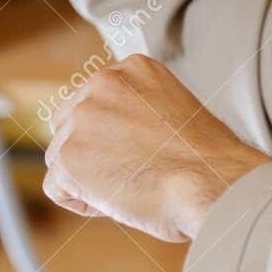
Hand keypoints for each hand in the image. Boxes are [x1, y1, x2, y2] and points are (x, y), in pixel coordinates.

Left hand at [43, 54, 271, 242]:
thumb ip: (138, 110)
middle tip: (132, 170)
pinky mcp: (69, 156)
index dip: (112, 133)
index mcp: (133, 68)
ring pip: (61, 156)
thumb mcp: (175, 110)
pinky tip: (119, 201)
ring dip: (88, 178)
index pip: (94, 99)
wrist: (213, 182)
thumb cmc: (208, 161)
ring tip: (132, 185)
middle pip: (68, 123)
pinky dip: (84, 203)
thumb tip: (113, 134)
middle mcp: (103, 84)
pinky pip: (57, 188)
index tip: (140, 149)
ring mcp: (83, 118)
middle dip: (91, 151)